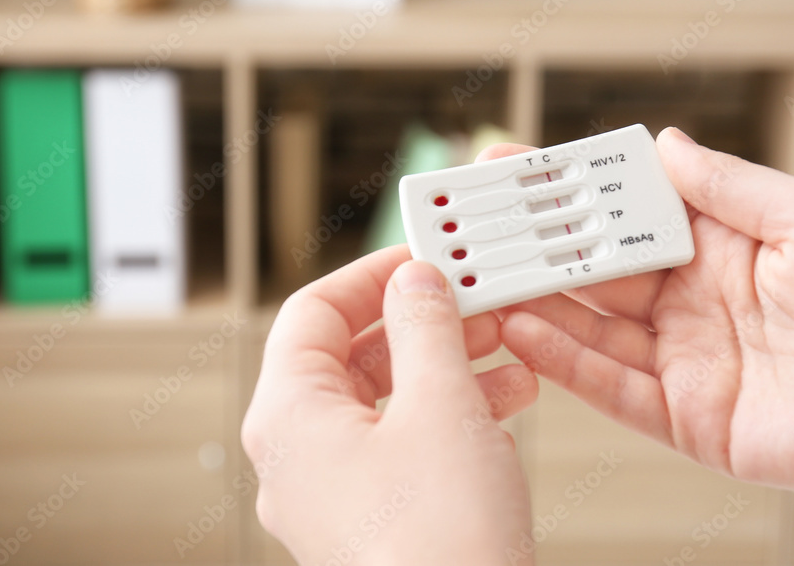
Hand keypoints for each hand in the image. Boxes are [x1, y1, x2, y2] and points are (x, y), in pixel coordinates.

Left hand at [241, 246, 538, 565]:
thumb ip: (425, 328)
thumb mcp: (440, 404)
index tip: (419, 257)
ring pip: (385, 400)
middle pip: (352, 356)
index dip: (370, 276)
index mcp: (288, 417)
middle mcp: (297, 456)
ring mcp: (332, 493)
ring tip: (504, 349)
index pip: (313, 313)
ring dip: (445, 366)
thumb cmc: (438, 544)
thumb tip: (415, 282)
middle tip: (472, 301)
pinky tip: (504, 400)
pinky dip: (449, 413)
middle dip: (421, 323)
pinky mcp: (372, 519)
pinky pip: (403, 443)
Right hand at [484, 128, 793, 521]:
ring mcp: (686, 362)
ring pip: (590, 329)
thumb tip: (664, 145)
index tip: (510, 169)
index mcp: (722, 249)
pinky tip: (521, 330)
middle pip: (594, 273)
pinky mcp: (687, 419)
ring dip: (532, 303)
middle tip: (470, 225)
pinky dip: (564, 361)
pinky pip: (612, 387)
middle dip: (532, 249)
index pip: (624, 215)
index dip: (568, 193)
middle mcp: (694, 304)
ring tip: (476, 277)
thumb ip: (725, 186)